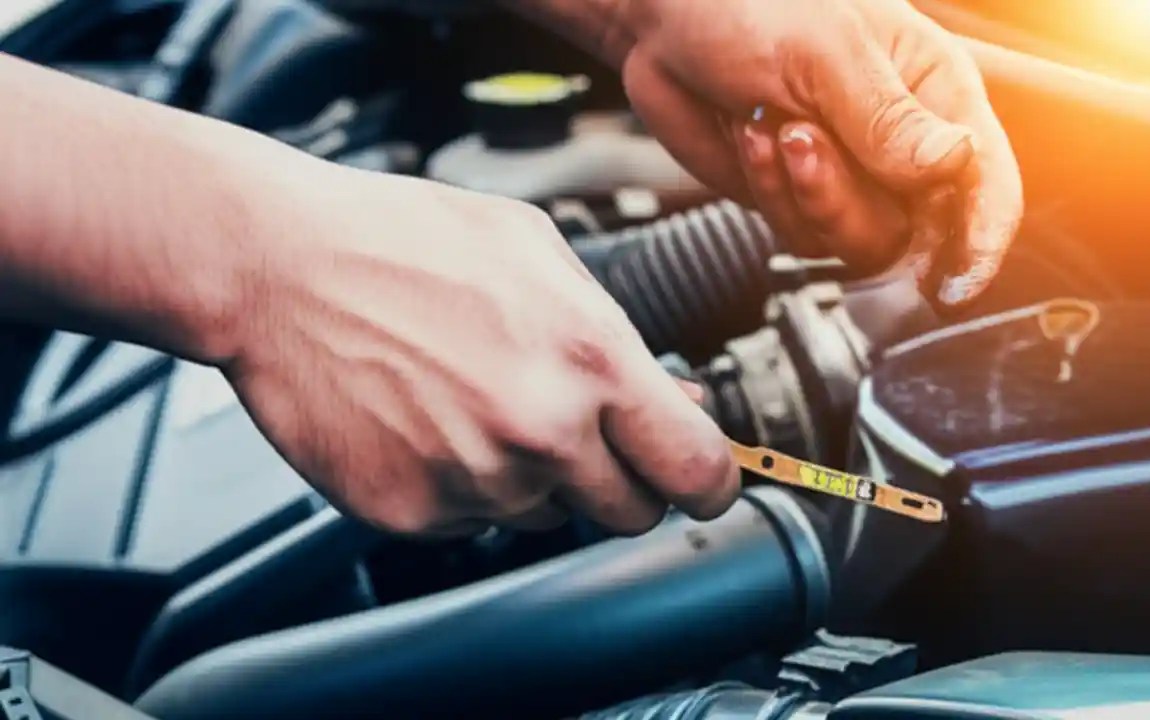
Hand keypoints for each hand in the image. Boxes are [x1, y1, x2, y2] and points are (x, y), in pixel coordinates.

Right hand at [222, 165, 737, 535]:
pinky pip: (472, 523)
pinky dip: (462, 485)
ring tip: (473, 399)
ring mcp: (474, 481)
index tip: (699, 478)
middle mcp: (541, 433)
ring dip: (531, 475)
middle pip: (631, 511)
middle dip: (618, 476)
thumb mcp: (538, 253)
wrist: (277, 266)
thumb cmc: (403, 242)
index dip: (708, 479)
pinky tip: (429, 420)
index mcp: (590, 362)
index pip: (695, 470)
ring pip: (546, 515)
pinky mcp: (412, 513)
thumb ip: (619, 334)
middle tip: (572, 425)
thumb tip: (675, 398)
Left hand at [614, 0, 1022, 306]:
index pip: (985, 182)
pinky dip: (769, 191)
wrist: (668, 17)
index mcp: (934, 91)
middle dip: (850, 202)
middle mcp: (898, 142)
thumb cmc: (755, 1)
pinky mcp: (794, 196)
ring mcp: (846, 174)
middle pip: (913, 232)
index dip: (982, 241)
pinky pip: (798, 231)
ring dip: (804, 194)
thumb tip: (955, 163)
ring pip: (852, 241)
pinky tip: (751, 135)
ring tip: (770, 124)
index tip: (955, 284)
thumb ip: (890, 119)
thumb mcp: (829, 51)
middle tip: (803, 138)